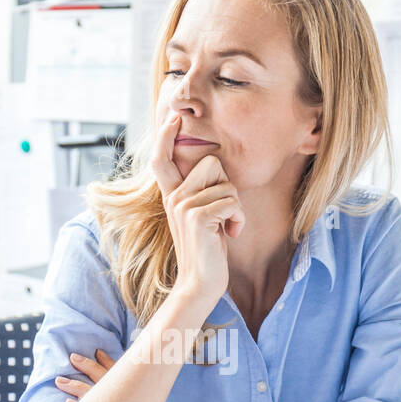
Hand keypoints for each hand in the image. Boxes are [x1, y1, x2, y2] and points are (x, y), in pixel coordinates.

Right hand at [150, 112, 242, 306]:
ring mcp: (182, 206)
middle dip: (228, 185)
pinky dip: (238, 219)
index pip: (162, 159)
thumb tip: (213, 165)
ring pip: (226, 184)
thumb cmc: (209, 251)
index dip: (165, 136)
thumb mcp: (202, 216)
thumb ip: (202, 192)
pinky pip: (231, 201)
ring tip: (227, 227)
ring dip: (235, 207)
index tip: (174, 118)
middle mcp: (173, 198)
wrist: (200, 284)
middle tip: (225, 211)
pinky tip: (231, 234)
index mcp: (172, 196)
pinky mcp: (196, 217)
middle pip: (211, 162)